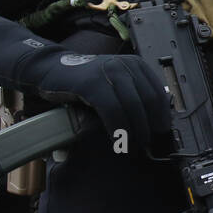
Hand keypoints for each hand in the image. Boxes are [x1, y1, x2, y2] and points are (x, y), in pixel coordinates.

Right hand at [26, 50, 170, 149]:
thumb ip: (132, 96)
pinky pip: (112, 109)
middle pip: (149, 101)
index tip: (161, 136)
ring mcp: (109, 72)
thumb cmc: (85, 83)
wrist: (50, 71)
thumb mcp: (114, 83)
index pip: (159, 93)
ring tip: (133, 147)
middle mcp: (125, 65)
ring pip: (133, 106)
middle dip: (150, 127)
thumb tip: (152, 126)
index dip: (163, 118)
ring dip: (135, 131)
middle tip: (146, 146)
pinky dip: (118, 128)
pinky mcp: (91, 83)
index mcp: (136, 65)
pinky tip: (118, 140)